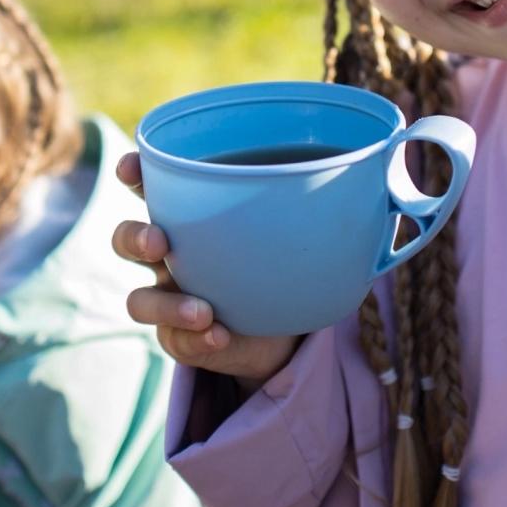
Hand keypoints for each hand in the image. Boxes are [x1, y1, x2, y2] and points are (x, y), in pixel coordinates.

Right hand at [112, 152, 300, 384]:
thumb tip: (381, 163)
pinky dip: (197, 341)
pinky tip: (221, 337)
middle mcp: (171, 256)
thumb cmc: (282, 262)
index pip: (150, 186)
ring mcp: (171, 300)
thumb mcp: (298, 228)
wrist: (283, 331)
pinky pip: (175, 342)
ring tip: (203, 311)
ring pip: (140, 301)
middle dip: (135, 237)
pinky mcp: (180, 340)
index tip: (132, 166)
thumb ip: (320, 200)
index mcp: (190, 216)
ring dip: (167, 304)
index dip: (134, 172)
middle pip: (126, 240)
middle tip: (160, 242)